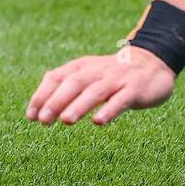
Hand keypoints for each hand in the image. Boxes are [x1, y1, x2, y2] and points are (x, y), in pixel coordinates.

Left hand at [26, 47, 175, 125]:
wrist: (153, 63)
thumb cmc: (113, 76)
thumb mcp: (88, 76)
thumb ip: (66, 90)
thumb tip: (37, 111)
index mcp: (82, 67)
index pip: (57, 77)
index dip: (43, 95)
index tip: (31, 116)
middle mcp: (97, 71)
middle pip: (73, 83)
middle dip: (56, 101)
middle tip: (44, 120)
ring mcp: (117, 80)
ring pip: (95, 91)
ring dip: (79, 105)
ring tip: (66, 120)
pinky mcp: (135, 89)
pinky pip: (121, 100)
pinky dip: (109, 110)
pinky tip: (99, 122)